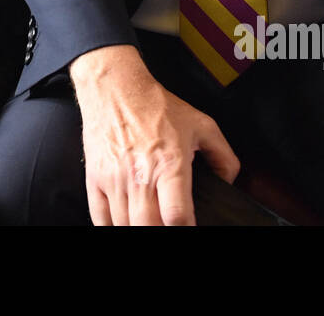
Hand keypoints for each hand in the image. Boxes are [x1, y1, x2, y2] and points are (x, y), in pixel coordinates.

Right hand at [71, 45, 238, 225]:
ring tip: (150, 223)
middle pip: (149, 227)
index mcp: (169, 164)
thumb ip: (223, 156)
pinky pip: (100, 218)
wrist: (116, 88)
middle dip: (161, 234)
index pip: (177, 215)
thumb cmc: (154, 106)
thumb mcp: (202, 125)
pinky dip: (112, 228)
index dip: (186, 230)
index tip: (189, 228)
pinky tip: (125, 224)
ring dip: (138, 230)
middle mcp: (140, 175)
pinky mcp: (95, 178)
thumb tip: (228, 182)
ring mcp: (114, 179)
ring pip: (124, 226)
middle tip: (168, 227)